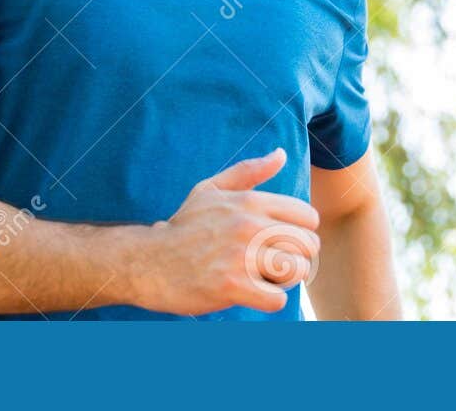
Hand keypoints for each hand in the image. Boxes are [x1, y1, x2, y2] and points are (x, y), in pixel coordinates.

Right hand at [133, 147, 320, 314]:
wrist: (147, 262)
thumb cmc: (184, 227)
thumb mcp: (211, 190)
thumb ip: (249, 171)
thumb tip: (281, 154)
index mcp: (249, 201)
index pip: (308, 218)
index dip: (300, 233)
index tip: (279, 242)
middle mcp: (248, 225)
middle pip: (308, 247)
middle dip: (295, 258)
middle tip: (271, 264)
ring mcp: (240, 256)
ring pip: (296, 272)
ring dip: (283, 281)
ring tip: (261, 278)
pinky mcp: (232, 286)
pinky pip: (277, 300)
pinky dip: (268, 301)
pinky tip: (250, 293)